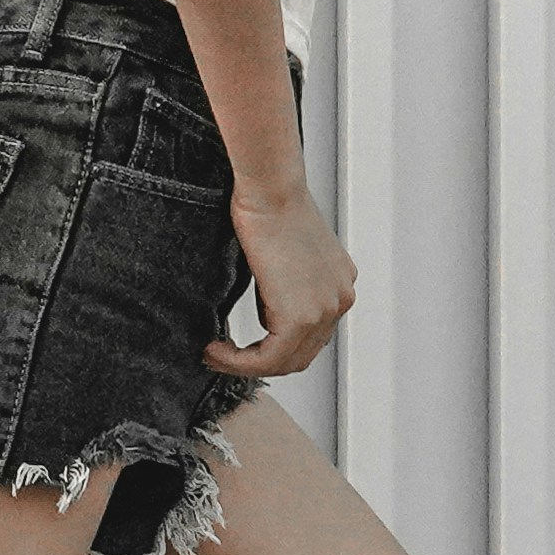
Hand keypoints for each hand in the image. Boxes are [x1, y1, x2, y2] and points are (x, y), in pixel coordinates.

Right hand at [213, 186, 356, 375]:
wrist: (269, 190)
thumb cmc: (268, 204)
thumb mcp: (281, 251)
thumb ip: (282, 282)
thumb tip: (264, 304)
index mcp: (338, 282)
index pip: (309, 335)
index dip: (270, 347)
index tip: (235, 344)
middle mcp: (340, 298)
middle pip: (301, 354)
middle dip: (257, 362)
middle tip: (220, 355)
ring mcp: (327, 309)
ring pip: (286, 361)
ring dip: (244, 364)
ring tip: (214, 353)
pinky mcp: (302, 316)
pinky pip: (271, 359)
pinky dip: (239, 362)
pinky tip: (215, 350)